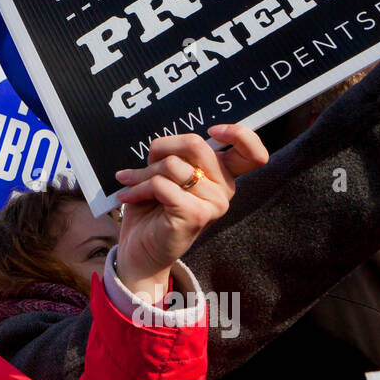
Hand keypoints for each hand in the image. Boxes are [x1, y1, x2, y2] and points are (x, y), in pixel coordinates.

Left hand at [113, 125, 267, 301]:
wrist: (140, 249)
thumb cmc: (152, 207)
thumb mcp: (166, 173)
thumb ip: (178, 155)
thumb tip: (166, 141)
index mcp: (222, 175)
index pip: (252, 152)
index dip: (238, 133)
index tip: (213, 130)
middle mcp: (225, 190)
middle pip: (195, 144)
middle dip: (161, 149)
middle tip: (145, 164)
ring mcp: (214, 204)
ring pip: (173, 165)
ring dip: (143, 173)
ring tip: (131, 183)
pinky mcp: (196, 215)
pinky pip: (162, 185)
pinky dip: (139, 188)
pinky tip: (128, 196)